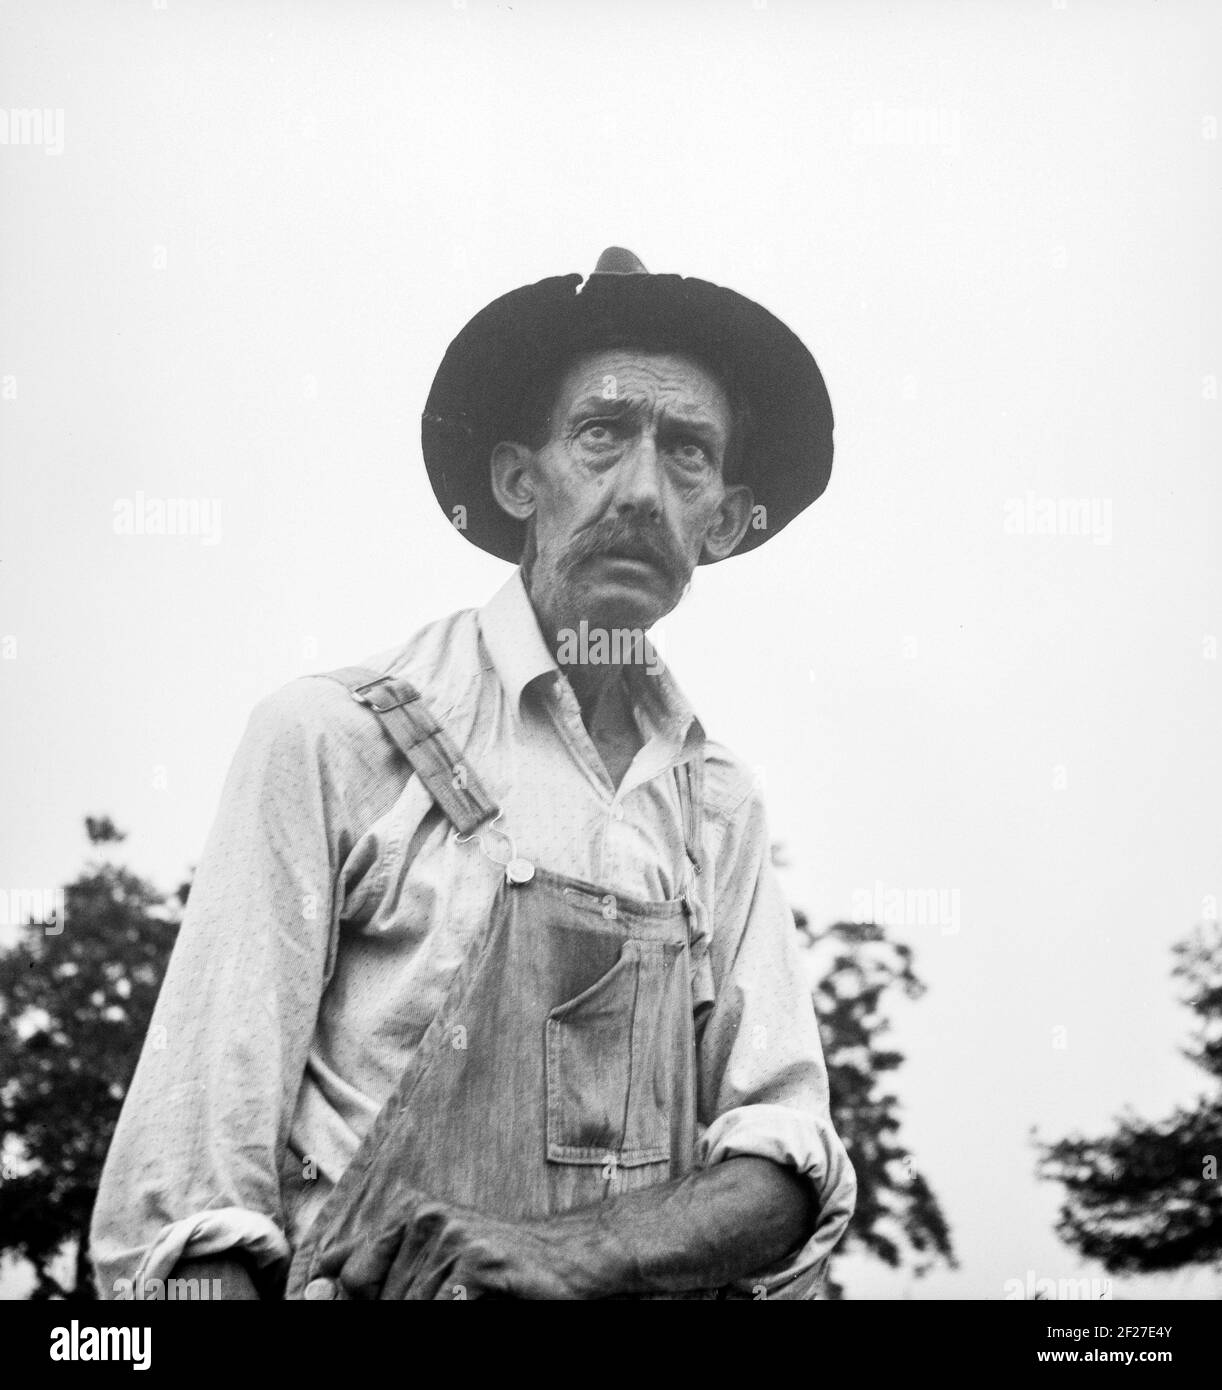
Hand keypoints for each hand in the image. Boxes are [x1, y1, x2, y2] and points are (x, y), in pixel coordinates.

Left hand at [314, 1195, 620, 1300]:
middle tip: (447, 1299)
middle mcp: (424, 1217)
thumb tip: (316, 1278)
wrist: (569, 1259)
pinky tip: (477, 1305)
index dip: (356, 1301)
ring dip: (434, 1314)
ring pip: (405, 1307)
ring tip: (465, 1301)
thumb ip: (374, 1260)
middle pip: (376, 1299)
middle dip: (401, 1311)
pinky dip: (453, 1317)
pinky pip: (437, 1310)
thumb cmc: (497, 1267)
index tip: (370, 1303)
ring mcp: (451, 1236)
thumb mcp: (432, 1257)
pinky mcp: (476, 1260)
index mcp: (408, 1212)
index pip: (349, 1275)